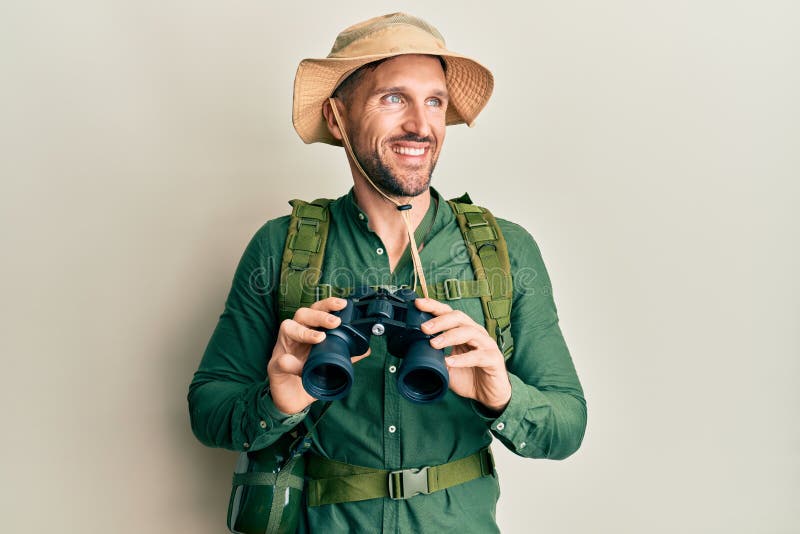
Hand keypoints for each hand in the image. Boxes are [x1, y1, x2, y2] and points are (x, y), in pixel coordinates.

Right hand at [267, 297, 370, 413]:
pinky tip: (297, 365)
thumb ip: (345, 356)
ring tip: (320, 338)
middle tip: (335, 322)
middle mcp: (294, 335)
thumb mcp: (330, 366)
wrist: (293, 401)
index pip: (316, 311)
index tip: (342, 304)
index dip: (328, 305)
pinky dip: (288, 361)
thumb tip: (366, 349)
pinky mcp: (274, 366)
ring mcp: (282, 348)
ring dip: (304, 331)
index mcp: (308, 332)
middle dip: (320, 315)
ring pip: (287, 327)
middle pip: (303, 314)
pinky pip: (279, 360)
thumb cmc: (310, 377)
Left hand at [416, 298, 510, 412]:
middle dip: (440, 321)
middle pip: (459, 318)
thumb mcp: (446, 366)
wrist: (488, 396)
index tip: (418, 304)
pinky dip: (463, 358)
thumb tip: (413, 351)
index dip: (434, 307)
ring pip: (469, 332)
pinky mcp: (493, 359)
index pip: (449, 313)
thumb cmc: (469, 377)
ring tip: (434, 344)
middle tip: (424, 328)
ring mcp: (486, 345)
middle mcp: (476, 333)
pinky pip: (479, 356)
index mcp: (464, 331)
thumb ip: (434, 357)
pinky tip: (450, 362)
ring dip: (449, 336)